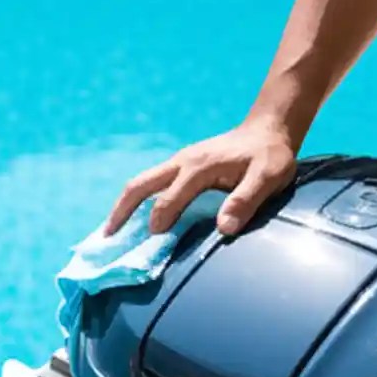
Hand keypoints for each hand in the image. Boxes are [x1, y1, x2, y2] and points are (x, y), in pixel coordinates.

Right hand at [104, 121, 298, 236]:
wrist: (269, 129)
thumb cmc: (270, 155)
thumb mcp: (268, 177)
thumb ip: (246, 200)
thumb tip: (223, 229)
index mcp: (199, 167)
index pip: (169, 199)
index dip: (159, 223)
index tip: (151, 247)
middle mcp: (182, 162)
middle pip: (139, 185)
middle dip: (121, 212)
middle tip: (106, 239)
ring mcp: (180, 162)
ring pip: (141, 183)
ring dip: (124, 206)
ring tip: (111, 232)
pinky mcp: (183, 166)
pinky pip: (152, 183)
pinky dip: (138, 201)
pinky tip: (135, 219)